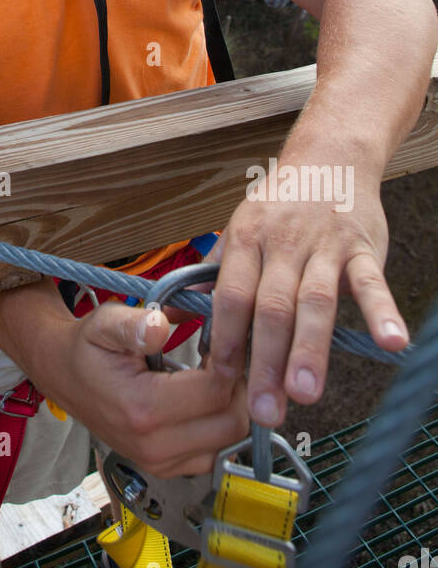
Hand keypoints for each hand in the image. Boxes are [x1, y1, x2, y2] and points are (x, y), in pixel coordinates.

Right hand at [54, 299, 248, 477]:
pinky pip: (215, 453)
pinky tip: (204, 398)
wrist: (64, 377)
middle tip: (223, 357)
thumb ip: (135, 324)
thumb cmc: (89, 348)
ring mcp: (161, 463)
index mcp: (142, 409)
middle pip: (232, 423)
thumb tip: (161, 325)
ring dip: (231, 407)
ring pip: (230, 441)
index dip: (230, 361)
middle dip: (238, 386)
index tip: (222, 339)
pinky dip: (219, 426)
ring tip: (213, 376)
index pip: (217, 392)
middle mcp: (154, 446)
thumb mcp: (105, 323)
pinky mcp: (166, 468)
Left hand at [209, 161, 409, 427]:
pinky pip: (370, 282)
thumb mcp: (239, 229)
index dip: (225, 339)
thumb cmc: (278, 205)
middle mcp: (282, 243)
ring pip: (315, 301)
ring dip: (310, 349)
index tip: (220, 382)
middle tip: (265, 411)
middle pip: (271, 308)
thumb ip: (217, 276)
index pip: (231, 296)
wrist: (327, 156)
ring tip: (305, 392)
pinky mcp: (362, 247)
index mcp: (245, 239)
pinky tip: (390, 343)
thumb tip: (175, 317)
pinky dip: (382, 312)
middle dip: (266, 361)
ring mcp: (323, 245)